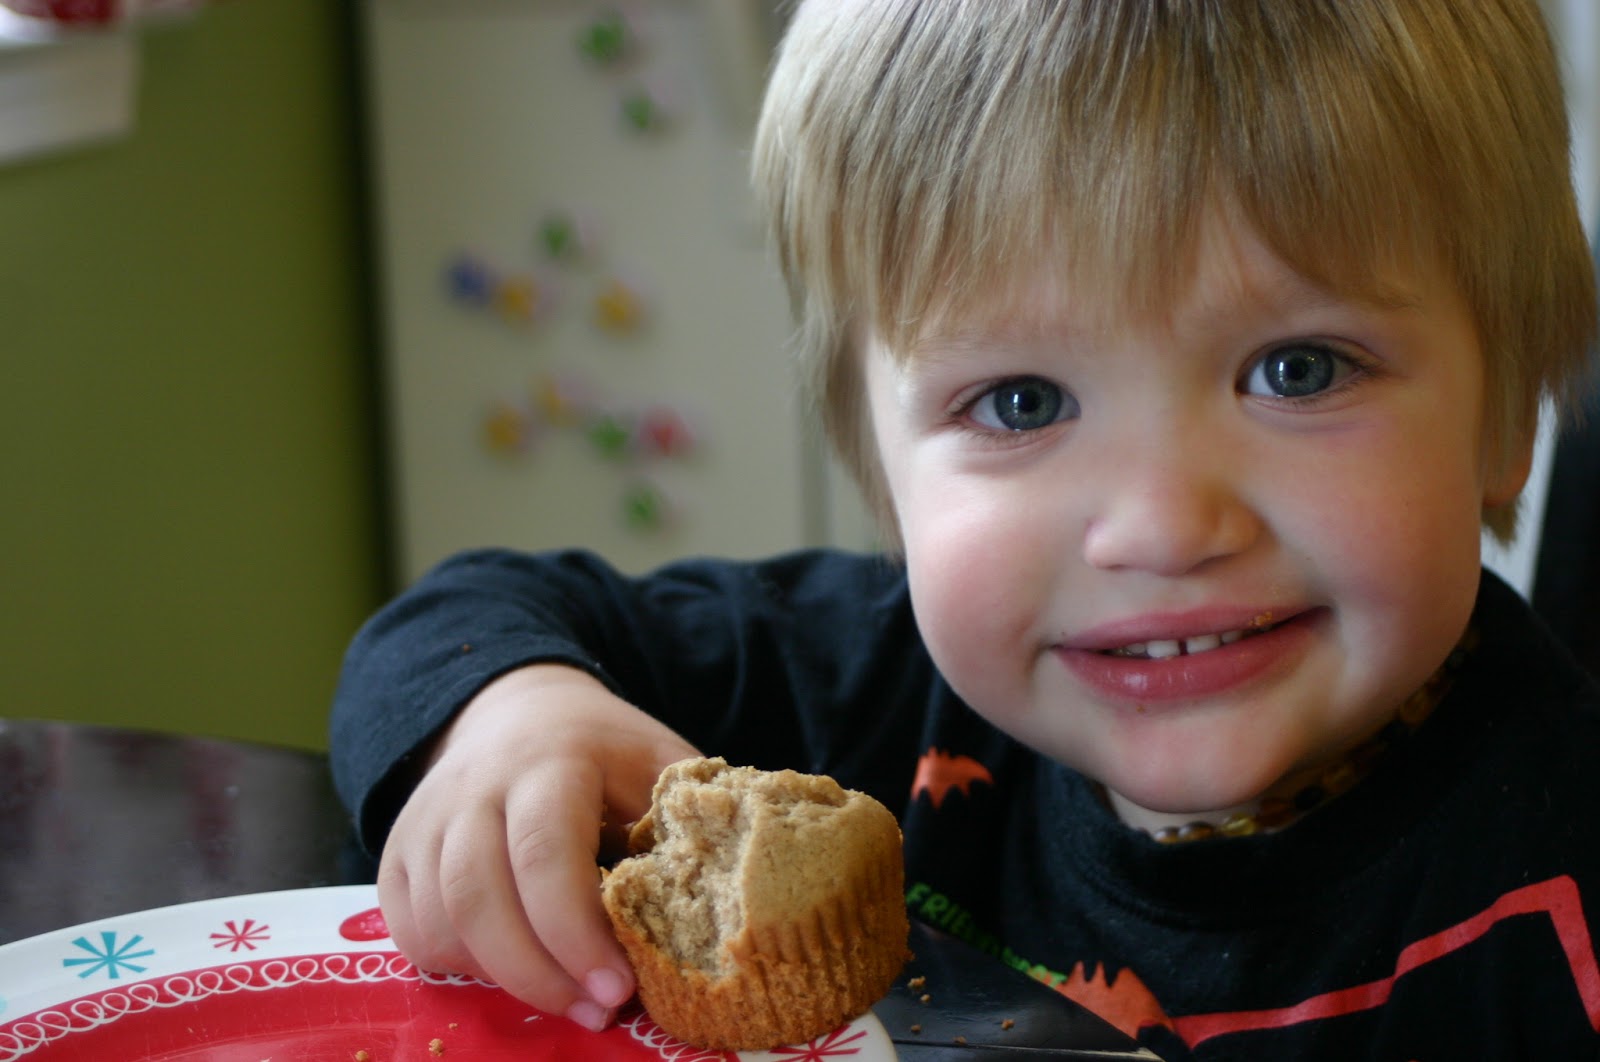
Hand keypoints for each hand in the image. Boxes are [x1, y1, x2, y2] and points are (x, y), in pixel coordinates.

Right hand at [377, 664, 698, 1030]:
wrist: (522, 711)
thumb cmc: (607, 751)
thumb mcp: (662, 763)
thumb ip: (690, 823)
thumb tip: (732, 902)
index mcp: (549, 760)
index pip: (543, 852)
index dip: (575, 932)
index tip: (619, 988)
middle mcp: (473, 787)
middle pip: (477, 897)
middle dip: (538, 974)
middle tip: (597, 1013)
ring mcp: (425, 820)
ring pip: (439, 923)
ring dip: (503, 980)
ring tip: (568, 1001)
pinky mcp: (397, 854)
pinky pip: (413, 931)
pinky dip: (462, 968)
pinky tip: (518, 972)